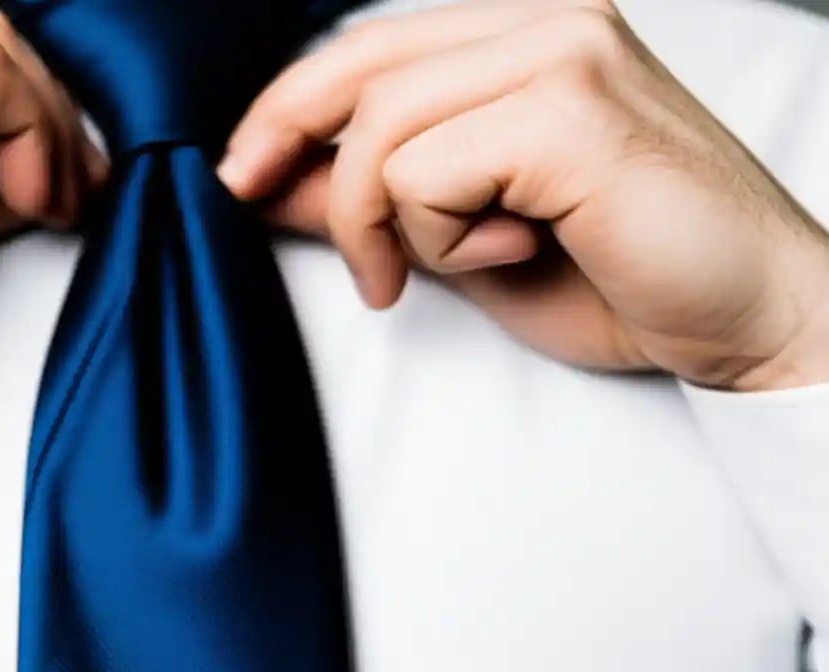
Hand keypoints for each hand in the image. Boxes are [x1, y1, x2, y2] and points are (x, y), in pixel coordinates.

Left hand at [220, 0, 828, 392]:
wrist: (749, 320)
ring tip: (429, 271)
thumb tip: (267, 181)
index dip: (289, 104)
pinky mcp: (571, 108)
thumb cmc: (617, 277)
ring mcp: (564, 52)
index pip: (371, 46)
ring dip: (380, 217)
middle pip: (360, 65)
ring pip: (383, 125)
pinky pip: (427, 169)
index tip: (244, 168)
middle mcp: (547, 18)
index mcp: (525, 32)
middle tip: (249, 198)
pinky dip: (438, 233)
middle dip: (286, 139)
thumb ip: (373, 198)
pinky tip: (506, 254)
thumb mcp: (461, 236)